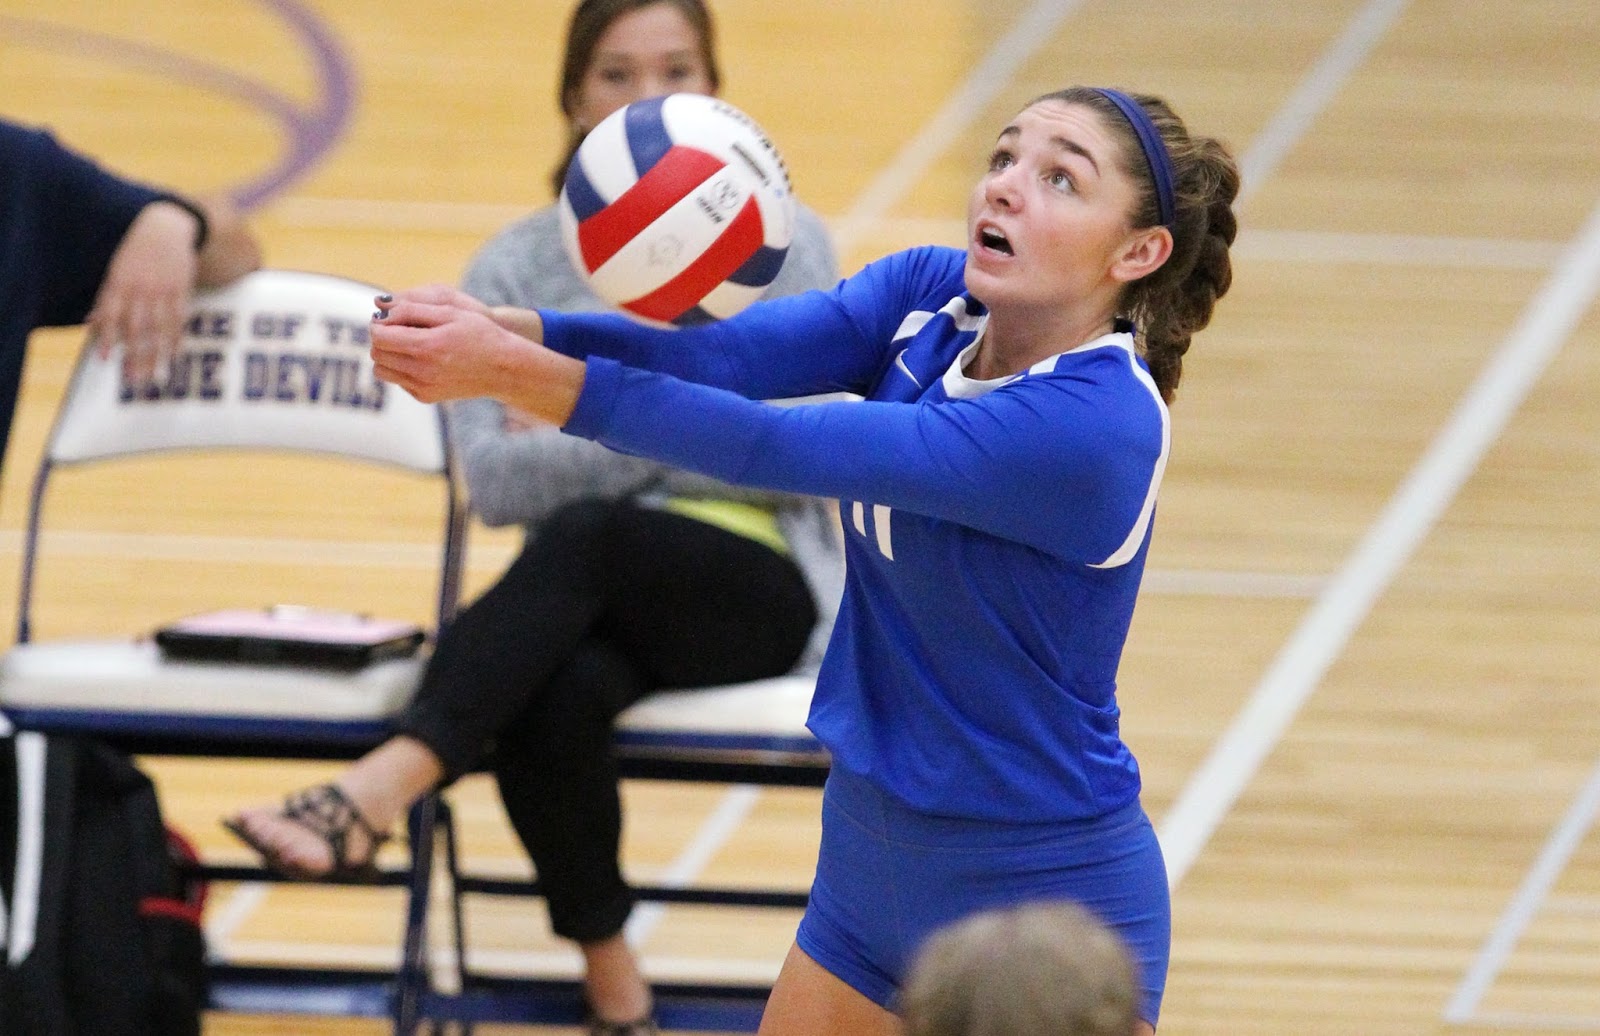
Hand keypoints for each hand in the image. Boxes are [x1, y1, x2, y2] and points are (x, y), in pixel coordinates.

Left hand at [87, 200, 201, 382]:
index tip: (106, 360)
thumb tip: (90, 323)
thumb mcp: (116, 271)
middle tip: (132, 378)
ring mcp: (162, 290)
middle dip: (134, 355)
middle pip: (136, 328)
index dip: (107, 337)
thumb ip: (106, 299)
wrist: (166, 228)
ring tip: (153, 374)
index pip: (111, 314)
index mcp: (119, 283)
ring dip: (155, 353)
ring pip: (158, 328)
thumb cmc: (135, 252)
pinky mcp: (181, 290)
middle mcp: (140, 288)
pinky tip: (173, 355)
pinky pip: (178, 319)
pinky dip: (175, 338)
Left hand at [371, 289, 584, 423]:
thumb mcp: (449, 311)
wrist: (503, 368)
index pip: (378, 335)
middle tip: (401, 330)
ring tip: (409, 345)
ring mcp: (423, 387)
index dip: (380, 323)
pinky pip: (398, 381)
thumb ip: (411, 309)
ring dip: (388, 355)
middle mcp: (421, 370)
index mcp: (426, 346)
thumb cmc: (479, 334)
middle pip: (377, 353)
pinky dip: (402, 369)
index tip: (392, 318)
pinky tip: (423, 361)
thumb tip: (380, 312)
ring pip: (382, 370)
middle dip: (383, 339)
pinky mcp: (426, 397)